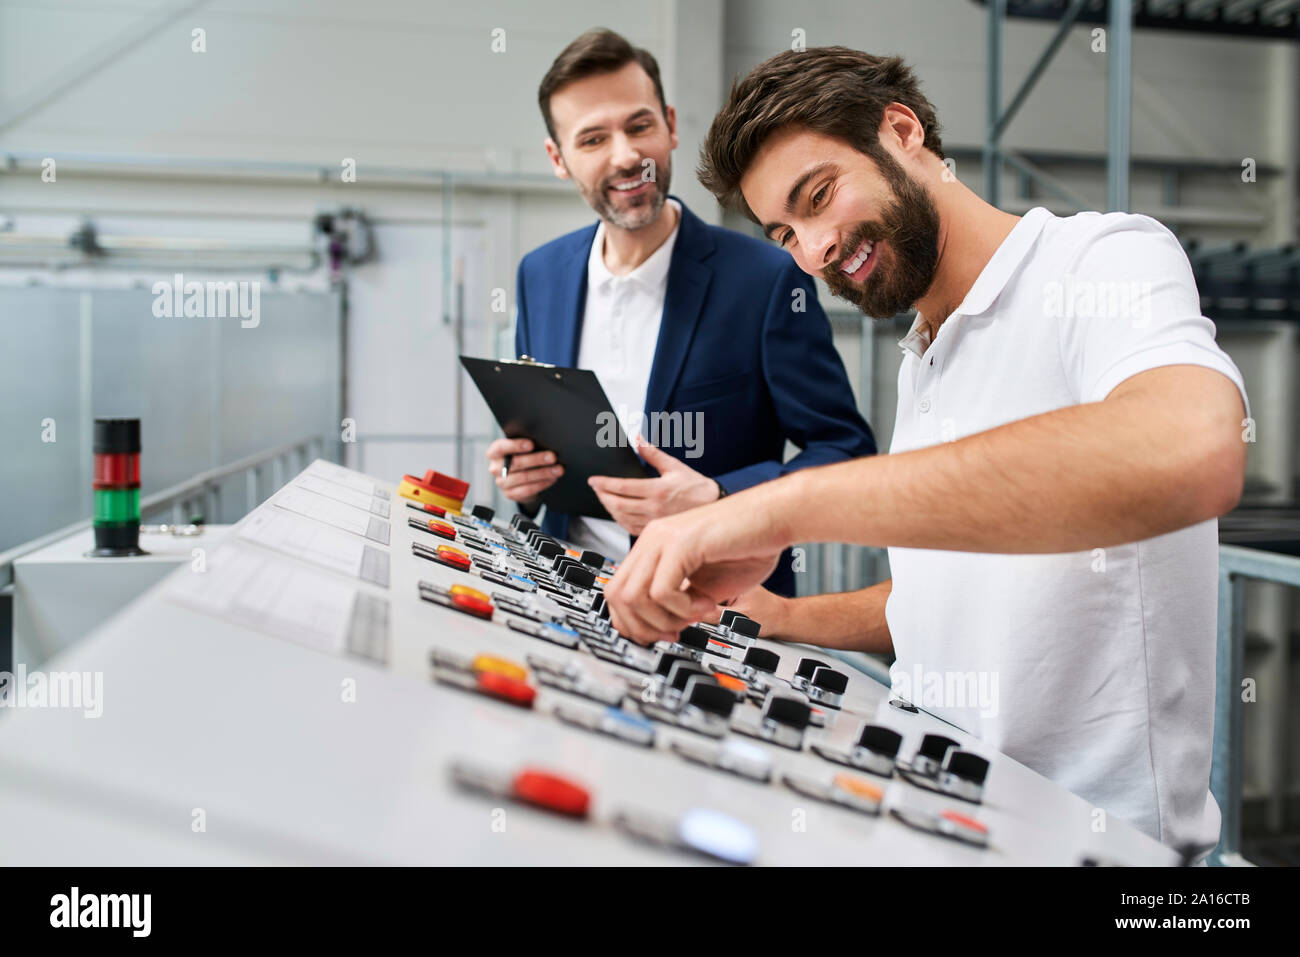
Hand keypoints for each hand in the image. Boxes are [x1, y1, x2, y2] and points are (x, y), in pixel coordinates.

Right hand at [485, 437, 562, 504]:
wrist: (521, 479)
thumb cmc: (523, 457)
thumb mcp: (521, 449)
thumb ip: (527, 445)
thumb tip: (544, 442)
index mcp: (495, 452)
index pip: (501, 447)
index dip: (516, 446)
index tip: (531, 444)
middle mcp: (495, 468)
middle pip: (516, 463)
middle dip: (537, 459)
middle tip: (552, 457)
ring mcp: (501, 483)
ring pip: (524, 477)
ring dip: (544, 473)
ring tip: (558, 469)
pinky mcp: (510, 494)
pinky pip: (527, 489)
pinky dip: (542, 483)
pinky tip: (552, 479)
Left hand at [587, 437, 720, 535]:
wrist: (711, 505)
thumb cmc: (695, 487)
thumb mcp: (674, 466)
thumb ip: (652, 453)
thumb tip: (638, 439)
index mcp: (658, 490)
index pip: (623, 487)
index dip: (604, 484)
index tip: (594, 480)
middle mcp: (654, 508)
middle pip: (618, 504)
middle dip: (602, 495)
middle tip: (595, 488)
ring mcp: (654, 521)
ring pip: (622, 517)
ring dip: (608, 508)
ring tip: (603, 498)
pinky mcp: (655, 529)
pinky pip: (630, 528)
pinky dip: (619, 520)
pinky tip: (616, 512)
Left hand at [603, 489, 787, 643]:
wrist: (775, 519)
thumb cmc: (748, 547)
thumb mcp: (703, 586)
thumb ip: (678, 604)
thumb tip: (660, 629)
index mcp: (653, 547)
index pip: (617, 591)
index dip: (634, 623)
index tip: (663, 634)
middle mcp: (651, 539)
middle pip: (616, 597)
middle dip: (645, 627)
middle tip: (676, 631)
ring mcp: (662, 538)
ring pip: (633, 597)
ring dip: (664, 620)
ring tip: (696, 615)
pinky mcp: (680, 543)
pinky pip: (661, 592)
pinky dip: (683, 610)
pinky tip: (707, 604)